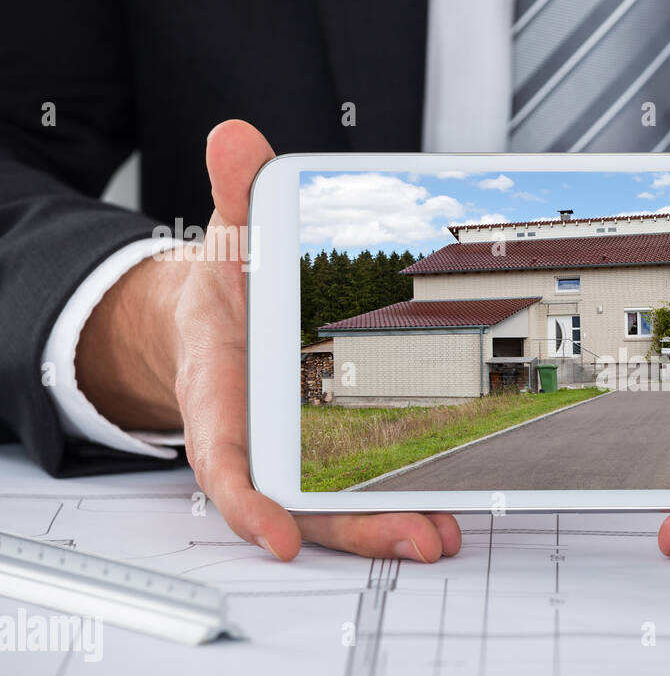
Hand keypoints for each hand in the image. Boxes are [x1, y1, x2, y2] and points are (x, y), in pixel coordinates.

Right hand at [76, 120, 460, 562]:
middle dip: (354, 526)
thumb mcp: (233, 236)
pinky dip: (395, 504)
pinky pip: (356, 489)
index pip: (222, 458)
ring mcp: (291, 453)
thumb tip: (236, 138)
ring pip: (333, 507)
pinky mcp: (323, 454)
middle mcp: (256, 437)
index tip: (274, 533)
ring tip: (441, 536)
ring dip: (386, 526)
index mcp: (221, 391)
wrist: (222, 320)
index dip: (246, 502)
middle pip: (296, 500)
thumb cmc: (227, 290)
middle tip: (416, 537)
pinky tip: (443, 513)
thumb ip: (237, 194)